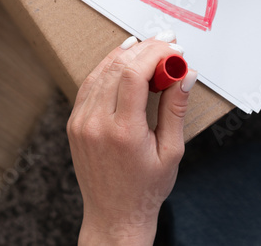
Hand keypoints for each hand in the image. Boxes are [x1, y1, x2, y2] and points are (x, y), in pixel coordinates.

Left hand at [68, 34, 196, 244]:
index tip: (174, 50)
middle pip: (118, 68)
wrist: (114, 215)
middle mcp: (97, 124)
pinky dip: (108, 68)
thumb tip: (185, 75)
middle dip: (145, 50)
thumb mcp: (171, 152)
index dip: (155, 54)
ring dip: (126, 54)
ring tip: (149, 47)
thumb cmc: (145, 189)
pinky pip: (90, 84)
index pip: (134, 74)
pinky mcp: (75, 124)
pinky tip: (124, 61)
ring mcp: (81, 123)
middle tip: (168, 45)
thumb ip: (176, 109)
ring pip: (102, 72)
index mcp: (123, 132)